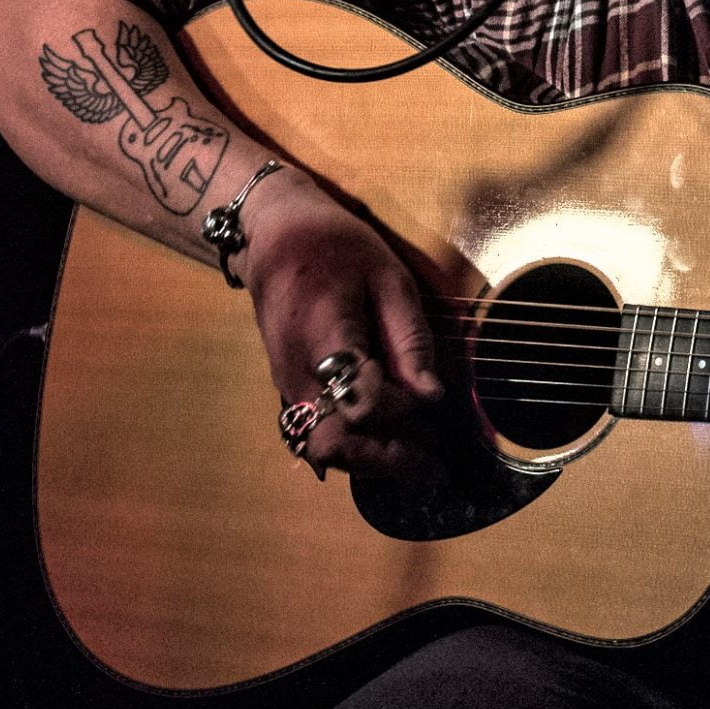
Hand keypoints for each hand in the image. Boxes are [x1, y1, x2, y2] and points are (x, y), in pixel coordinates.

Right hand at [237, 178, 446, 478]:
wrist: (274, 238)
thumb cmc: (337, 248)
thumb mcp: (388, 276)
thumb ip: (410, 337)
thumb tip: (432, 395)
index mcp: (323, 335)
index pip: (358, 400)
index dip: (398, 410)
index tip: (429, 400)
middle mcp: (295, 371)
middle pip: (331, 443)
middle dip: (386, 462)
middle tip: (434, 470)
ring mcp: (285, 386)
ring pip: (320, 448)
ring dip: (370, 463)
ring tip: (419, 464)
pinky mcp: (287, 390)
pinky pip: (315, 434)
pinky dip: (353, 449)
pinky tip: (390, 445)